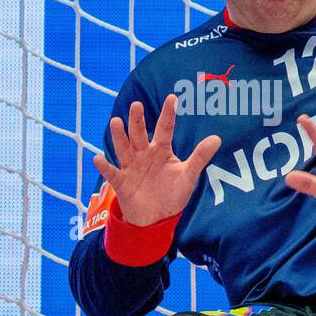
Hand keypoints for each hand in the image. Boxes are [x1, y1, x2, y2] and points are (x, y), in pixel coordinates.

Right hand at [92, 94, 221, 226]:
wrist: (156, 218)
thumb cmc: (172, 193)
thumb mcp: (188, 176)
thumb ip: (199, 157)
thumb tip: (217, 138)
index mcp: (161, 150)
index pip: (165, 129)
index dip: (168, 114)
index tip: (173, 98)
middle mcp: (144, 154)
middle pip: (139, 134)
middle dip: (137, 120)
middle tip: (136, 105)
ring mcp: (131, 167)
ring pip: (123, 148)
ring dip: (119, 136)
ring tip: (116, 122)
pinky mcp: (122, 182)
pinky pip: (112, 173)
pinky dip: (104, 167)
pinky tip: (98, 158)